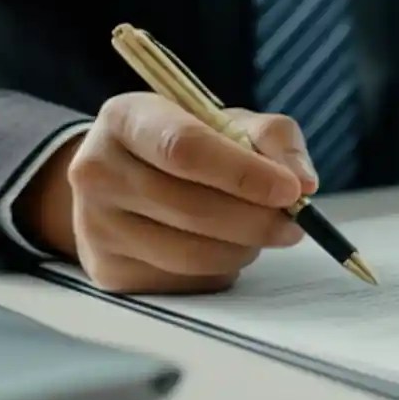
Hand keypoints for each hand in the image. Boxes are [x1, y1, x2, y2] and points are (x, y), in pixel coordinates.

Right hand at [14, 92, 318, 293]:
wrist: (127, 181)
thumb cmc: (190, 144)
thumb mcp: (229, 122)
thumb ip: (273, 139)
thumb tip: (303, 183)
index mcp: (126, 118)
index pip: (186, 148)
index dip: (244, 174)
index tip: (291, 191)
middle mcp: (96, 170)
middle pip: (192, 207)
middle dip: (258, 219)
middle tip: (295, 222)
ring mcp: (95, 226)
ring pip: (192, 253)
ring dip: (244, 247)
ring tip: (259, 230)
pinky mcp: (108, 271)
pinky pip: (184, 281)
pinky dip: (221, 269)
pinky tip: (224, 247)